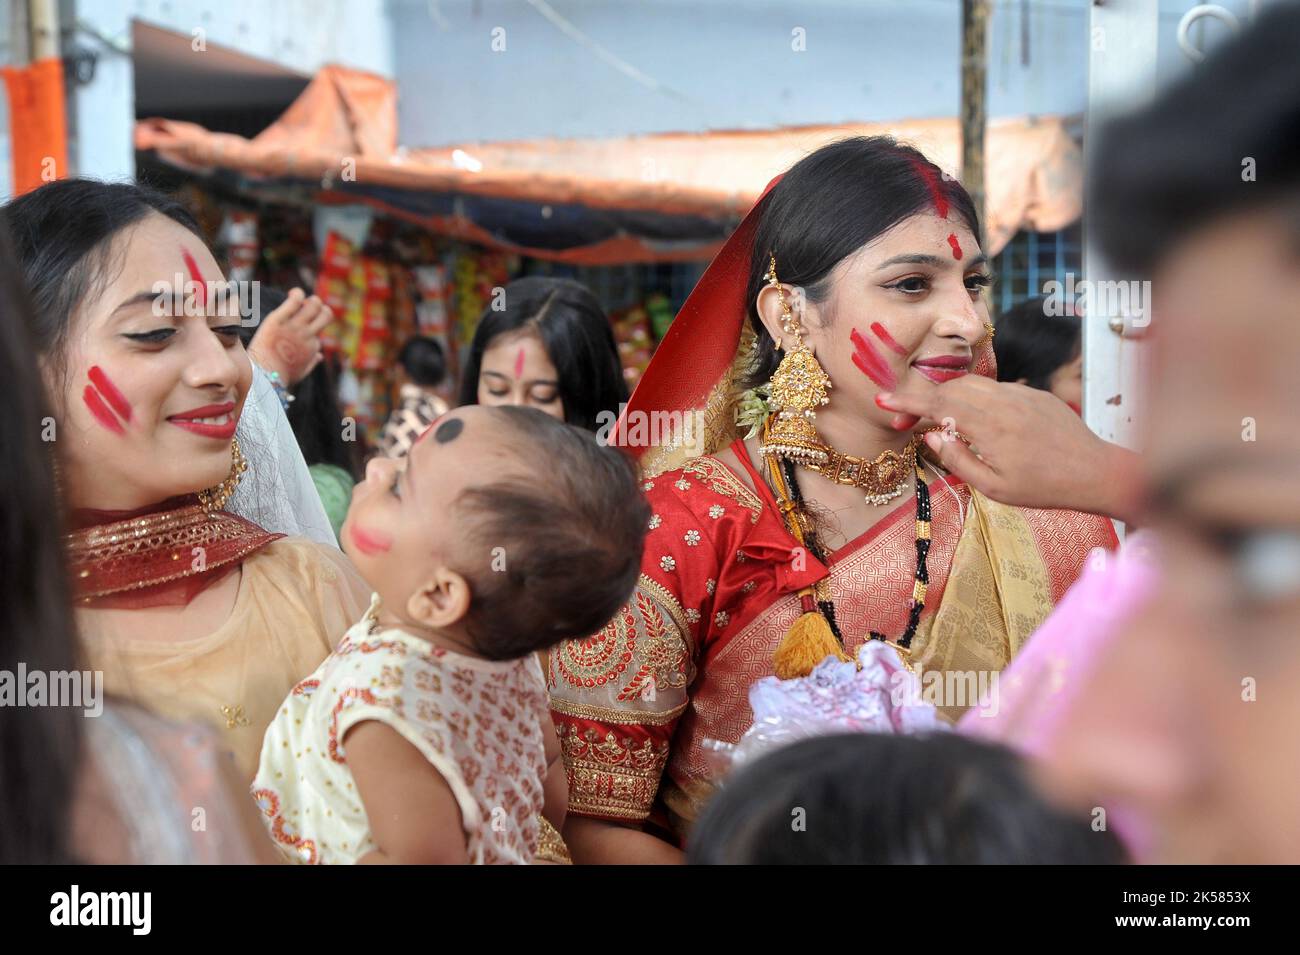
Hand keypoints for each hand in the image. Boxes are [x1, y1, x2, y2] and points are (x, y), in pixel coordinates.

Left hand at [248, 288, 332, 385]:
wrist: (263, 377)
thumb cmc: (279, 377)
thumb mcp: (300, 372)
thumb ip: (311, 363)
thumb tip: (320, 355)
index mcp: (312, 348)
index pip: (318, 332)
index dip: (311, 329)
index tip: (299, 329)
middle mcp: (307, 335)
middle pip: (326, 314)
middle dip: (320, 308)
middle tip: (308, 307)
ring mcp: (294, 327)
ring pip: (314, 304)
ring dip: (310, 299)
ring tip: (299, 298)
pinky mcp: (279, 320)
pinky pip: (294, 301)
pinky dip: (297, 294)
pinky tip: (292, 293)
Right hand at [875, 376, 1141, 522]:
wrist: (1095, 472)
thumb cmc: (1043, 488)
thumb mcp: (994, 487)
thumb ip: (958, 460)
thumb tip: (931, 437)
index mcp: (989, 427)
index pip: (938, 405)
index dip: (906, 402)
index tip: (882, 401)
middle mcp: (1003, 402)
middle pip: (950, 388)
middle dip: (923, 400)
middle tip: (906, 423)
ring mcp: (1020, 394)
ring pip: (972, 384)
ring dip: (947, 397)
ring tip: (938, 421)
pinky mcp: (1033, 394)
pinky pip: (995, 389)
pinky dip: (975, 399)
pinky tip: (975, 421)